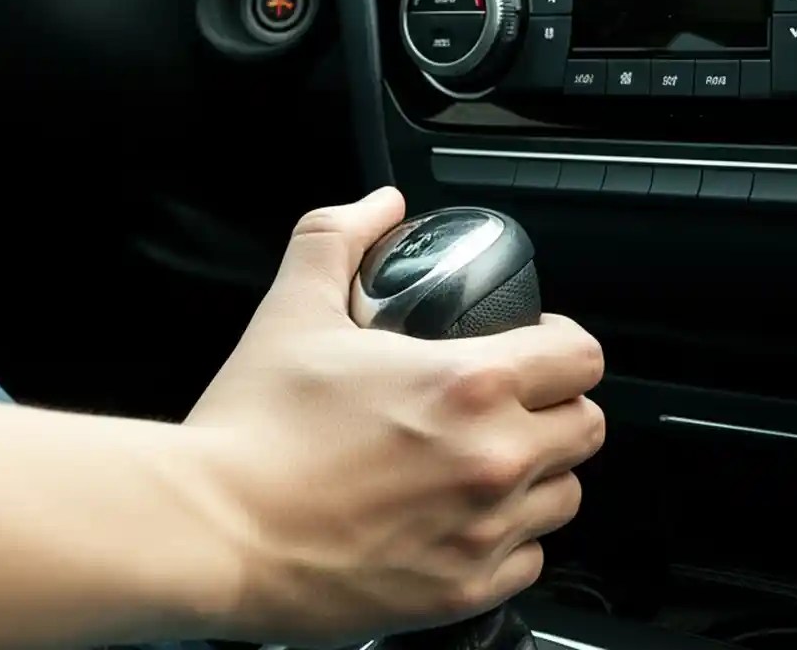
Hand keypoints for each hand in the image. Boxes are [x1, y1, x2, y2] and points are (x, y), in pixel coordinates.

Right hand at [186, 187, 605, 646]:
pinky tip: (461, 520)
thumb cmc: (251, 430)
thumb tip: (379, 207)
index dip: (562, 343)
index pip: (582, 356)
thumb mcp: (293, 312)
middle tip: (510, 406)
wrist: (210, 532)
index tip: (536, 346)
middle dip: (555, 408)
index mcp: (470, 384)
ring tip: (484, 463)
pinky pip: (529, 559)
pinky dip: (507, 539)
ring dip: (537, 474)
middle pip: (585, 426)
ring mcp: (484, 531)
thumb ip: (339, 240)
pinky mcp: (463, 590)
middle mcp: (494, 458)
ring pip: (564, 495)